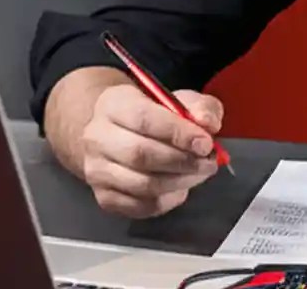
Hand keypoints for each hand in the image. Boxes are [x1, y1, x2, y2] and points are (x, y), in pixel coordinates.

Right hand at [80, 85, 224, 218]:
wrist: (119, 135)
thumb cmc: (155, 116)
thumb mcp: (181, 100)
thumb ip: (201, 107)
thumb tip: (208, 124)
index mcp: (114, 105)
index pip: (144, 119)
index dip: (178, 133)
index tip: (205, 143)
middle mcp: (97, 138)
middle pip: (140, 155)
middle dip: (183, 161)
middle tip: (208, 162)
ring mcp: (97, 171)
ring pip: (142, 185)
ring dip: (180, 182)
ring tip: (200, 173)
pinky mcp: (105, 198)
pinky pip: (141, 207)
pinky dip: (168, 200)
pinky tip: (181, 187)